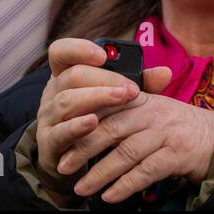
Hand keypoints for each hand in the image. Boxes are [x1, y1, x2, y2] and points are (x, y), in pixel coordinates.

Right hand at [34, 38, 139, 186]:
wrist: (84, 164)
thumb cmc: (105, 120)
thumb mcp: (120, 98)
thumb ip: (141, 83)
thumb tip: (165, 73)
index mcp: (66, 74)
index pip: (61, 51)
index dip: (79, 49)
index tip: (104, 55)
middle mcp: (53, 93)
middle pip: (72, 76)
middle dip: (104, 79)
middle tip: (131, 88)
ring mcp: (48, 118)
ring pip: (66, 101)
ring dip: (96, 98)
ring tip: (121, 98)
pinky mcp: (49, 143)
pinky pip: (60, 131)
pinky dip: (77, 126)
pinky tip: (93, 122)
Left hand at [61, 66, 213, 203]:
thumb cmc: (180, 127)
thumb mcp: (155, 110)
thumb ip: (127, 112)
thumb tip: (88, 121)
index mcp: (145, 100)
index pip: (108, 107)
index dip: (84, 122)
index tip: (63, 137)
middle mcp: (155, 113)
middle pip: (112, 129)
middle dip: (84, 148)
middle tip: (64, 165)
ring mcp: (167, 133)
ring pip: (126, 153)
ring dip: (100, 173)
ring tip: (82, 187)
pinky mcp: (178, 154)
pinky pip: (146, 171)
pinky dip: (126, 185)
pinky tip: (110, 196)